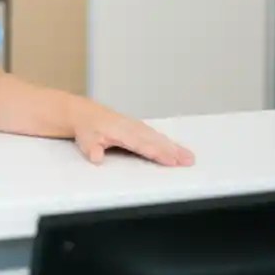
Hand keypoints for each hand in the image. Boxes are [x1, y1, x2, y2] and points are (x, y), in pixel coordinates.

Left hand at [70, 101, 194, 166]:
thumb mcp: (85, 138)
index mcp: (121, 131)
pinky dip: (168, 142)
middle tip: (189, 161)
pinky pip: (156, 135)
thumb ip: (91, 147)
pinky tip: (177, 149)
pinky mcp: (138, 128)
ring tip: (189, 157)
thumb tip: (96, 156)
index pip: (142, 145)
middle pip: (155, 141)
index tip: (171, 161)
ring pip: (158, 137)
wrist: (85, 113)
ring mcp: (136, 127)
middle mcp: (131, 128)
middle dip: (173, 151)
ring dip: (174, 147)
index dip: (157, 153)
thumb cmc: (87, 128)